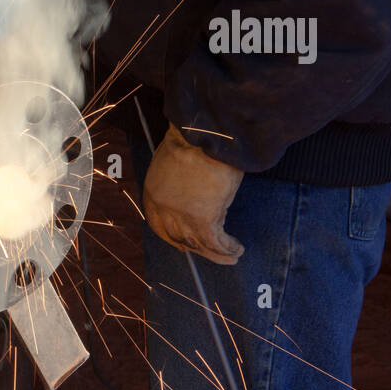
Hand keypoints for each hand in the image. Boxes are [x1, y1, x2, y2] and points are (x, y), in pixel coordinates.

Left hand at [142, 124, 244, 265]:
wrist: (205, 133)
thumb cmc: (194, 140)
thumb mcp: (177, 162)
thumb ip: (181, 183)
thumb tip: (198, 197)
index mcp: (153, 192)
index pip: (157, 223)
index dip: (171, 236)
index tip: (182, 242)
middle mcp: (164, 207)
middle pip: (177, 236)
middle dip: (194, 246)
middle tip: (208, 251)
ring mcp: (182, 214)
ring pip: (198, 243)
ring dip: (215, 253)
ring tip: (231, 256)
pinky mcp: (204, 217)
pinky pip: (215, 241)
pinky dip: (227, 248)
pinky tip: (237, 249)